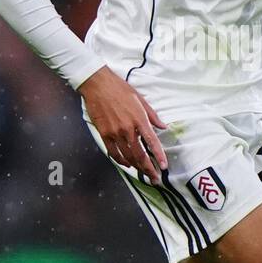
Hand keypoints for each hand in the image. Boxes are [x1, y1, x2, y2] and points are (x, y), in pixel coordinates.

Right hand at [78, 66, 168, 183]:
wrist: (97, 85)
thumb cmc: (120, 89)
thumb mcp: (140, 99)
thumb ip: (152, 115)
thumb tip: (163, 127)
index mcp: (139, 119)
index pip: (152, 142)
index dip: (159, 156)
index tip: (163, 167)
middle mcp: (128, 128)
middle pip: (140, 154)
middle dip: (148, 168)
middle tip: (154, 177)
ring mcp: (115, 132)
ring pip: (127, 156)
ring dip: (136, 167)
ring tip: (143, 173)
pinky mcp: (104, 133)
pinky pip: (113, 152)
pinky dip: (121, 160)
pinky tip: (127, 164)